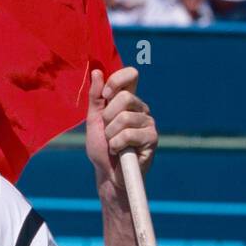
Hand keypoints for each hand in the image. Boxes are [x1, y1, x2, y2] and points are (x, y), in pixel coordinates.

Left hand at [85, 66, 157, 193]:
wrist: (107, 174)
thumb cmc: (101, 148)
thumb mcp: (93, 120)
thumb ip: (96, 97)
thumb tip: (97, 71)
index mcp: (128, 101)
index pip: (131, 75)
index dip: (117, 81)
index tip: (106, 95)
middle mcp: (141, 109)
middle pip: (125, 97)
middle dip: (108, 117)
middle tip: (108, 131)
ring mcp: (148, 123)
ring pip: (124, 117)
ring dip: (110, 134)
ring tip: (113, 144)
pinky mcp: (152, 138)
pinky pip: (128, 134)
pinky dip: (116, 144)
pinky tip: (119, 151)